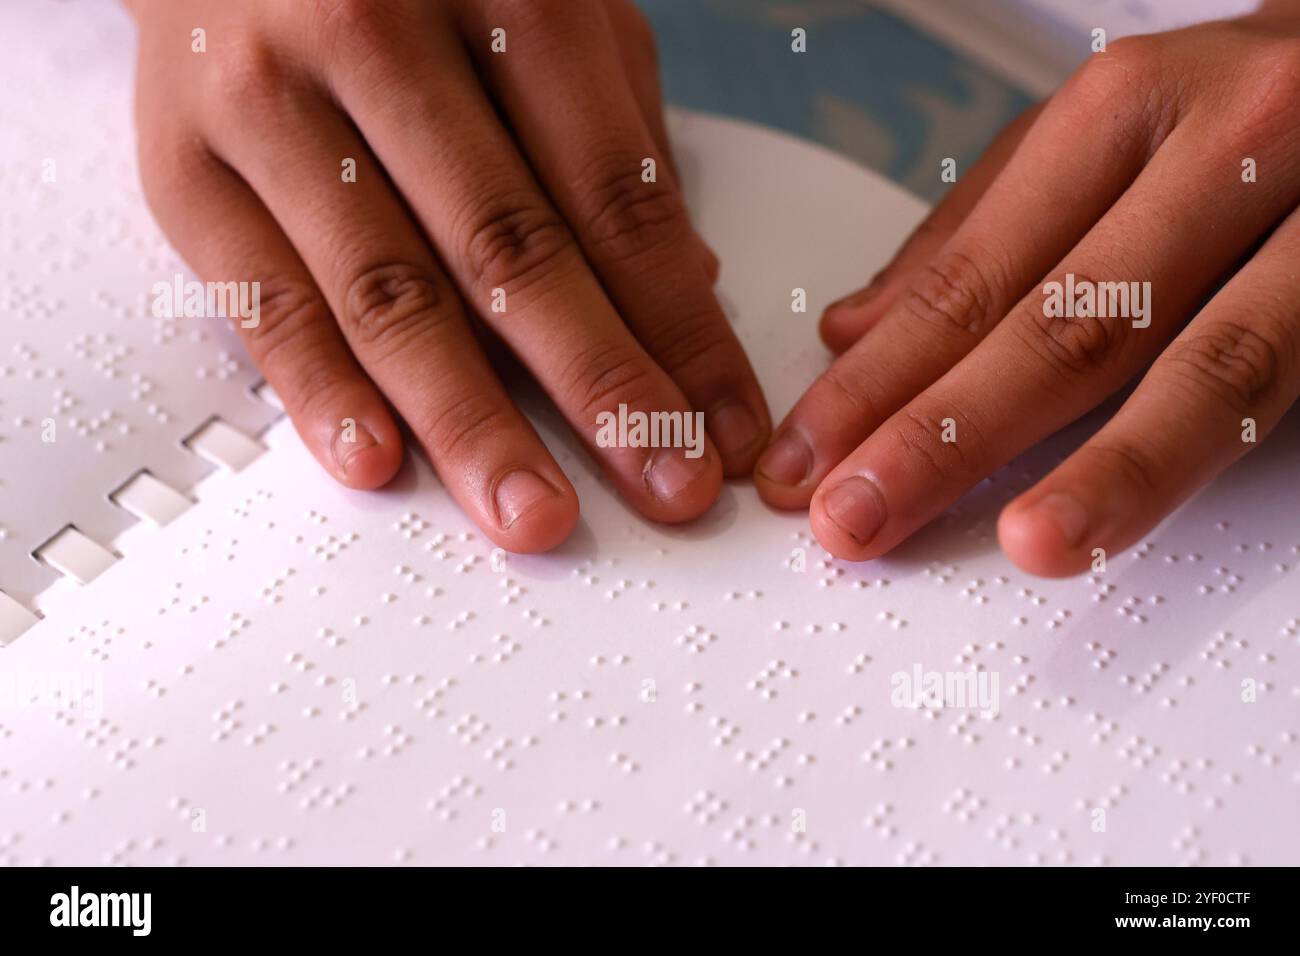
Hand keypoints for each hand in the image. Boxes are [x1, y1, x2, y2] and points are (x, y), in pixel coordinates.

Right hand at [129, 0, 769, 551]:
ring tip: (533, 511)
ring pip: (392, 294)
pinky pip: (265, 300)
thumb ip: (616, 135)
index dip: (680, 330)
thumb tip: (685, 286)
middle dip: (601, 390)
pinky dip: (324, 392)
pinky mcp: (185, 168)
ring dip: (472, 423)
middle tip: (663, 484)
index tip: (720, 425)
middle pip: (512, 253)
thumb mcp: (548, 4)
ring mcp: (270, 101)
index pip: (616, 200)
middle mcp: (379, 34)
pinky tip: (379, 461)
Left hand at [756, 11, 1299, 576]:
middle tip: (857, 514)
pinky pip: (1289, 385)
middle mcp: (1232, 144)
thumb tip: (856, 331)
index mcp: (1130, 106)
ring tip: (1029, 542)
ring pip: (1209, 361)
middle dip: (947, 434)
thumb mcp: (1110, 132)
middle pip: (1070, 321)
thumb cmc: (1253, 105)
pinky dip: (1210, 454)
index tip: (806, 455)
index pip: (976, 275)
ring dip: (1106, 467)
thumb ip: (982, 232)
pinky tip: (1151, 509)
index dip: (881, 379)